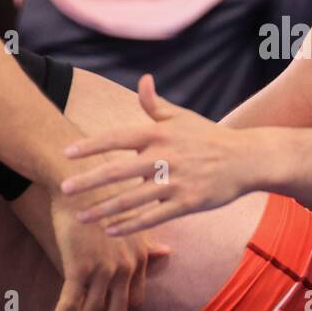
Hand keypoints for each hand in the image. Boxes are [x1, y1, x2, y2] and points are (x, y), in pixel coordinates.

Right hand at [46, 201, 171, 310]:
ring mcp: (105, 269)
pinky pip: (71, 301)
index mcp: (138, 258)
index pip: (133, 300)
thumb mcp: (132, 222)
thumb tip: (167, 254)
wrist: (78, 179)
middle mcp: (126, 268)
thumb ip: (147, 245)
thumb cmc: (102, 197)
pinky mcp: (81, 266)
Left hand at [61, 74, 257, 235]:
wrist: (247, 159)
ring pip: (132, 198)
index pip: (118, 137)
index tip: (68, 153)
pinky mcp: (188, 203)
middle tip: (64, 189)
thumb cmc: (210, 137)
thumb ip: (156, 104)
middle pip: (119, 171)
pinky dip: (131, 224)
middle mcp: (165, 156)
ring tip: (81, 218)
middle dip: (88, 181)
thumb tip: (143, 80)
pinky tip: (111, 230)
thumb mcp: (182, 117)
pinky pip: (153, 216)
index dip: (91, 145)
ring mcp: (177, 181)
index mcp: (160, 133)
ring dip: (104, 209)